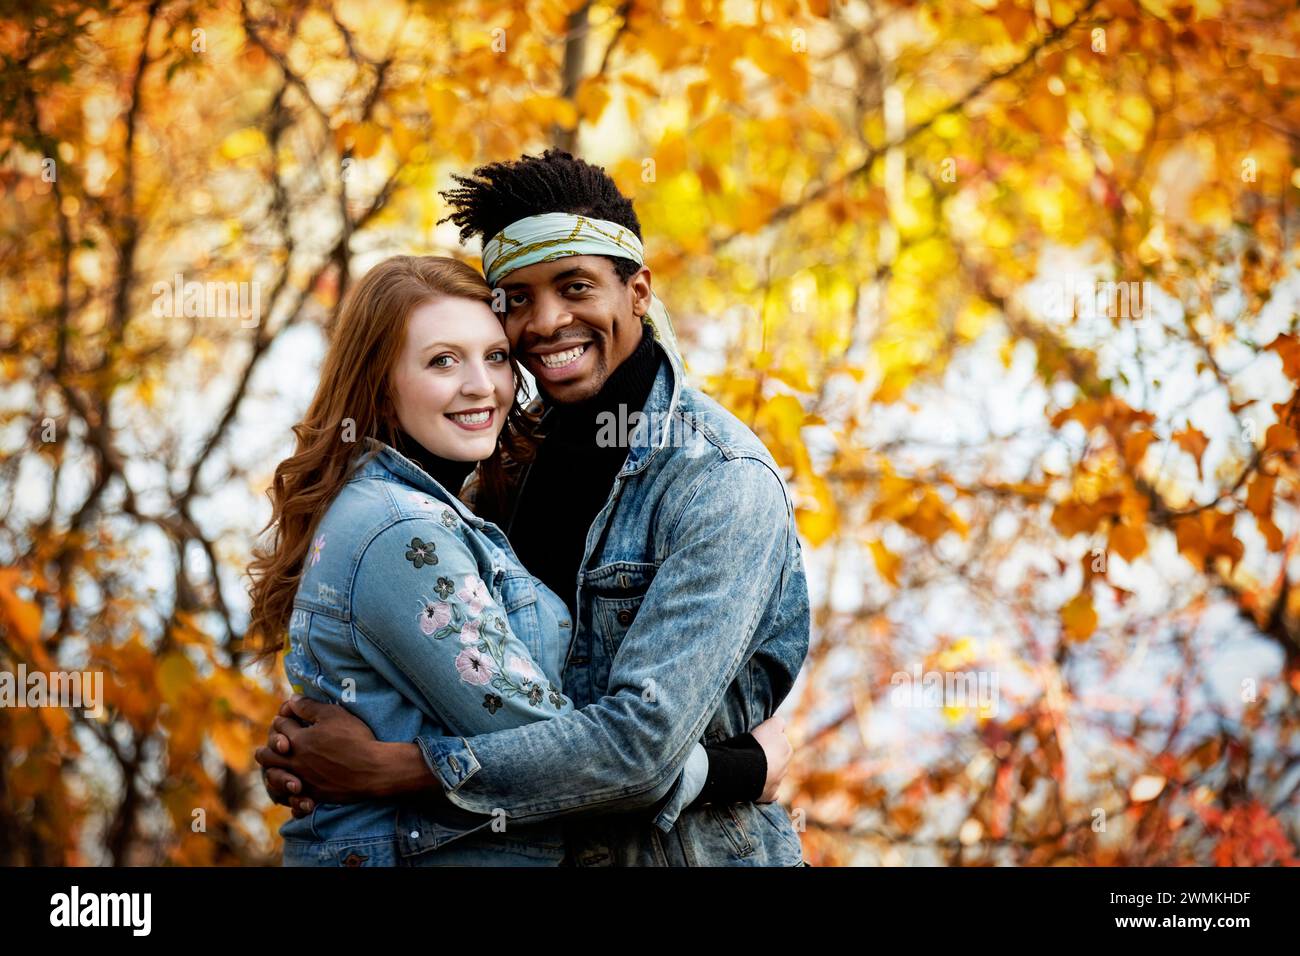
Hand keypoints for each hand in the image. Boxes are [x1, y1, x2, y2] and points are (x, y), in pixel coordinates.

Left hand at [254, 696, 384, 806]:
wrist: (373, 770)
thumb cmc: (355, 739)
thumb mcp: (334, 715)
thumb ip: (309, 706)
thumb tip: (292, 699)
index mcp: (298, 740)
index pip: (279, 725)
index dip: (284, 716)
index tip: (291, 714)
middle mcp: (295, 762)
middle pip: (266, 755)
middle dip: (269, 746)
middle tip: (279, 742)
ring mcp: (302, 781)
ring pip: (273, 778)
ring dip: (273, 770)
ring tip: (280, 766)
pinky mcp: (313, 795)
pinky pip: (291, 799)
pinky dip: (288, 794)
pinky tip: (296, 787)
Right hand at [749, 714, 791, 802]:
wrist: (748, 770)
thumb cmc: (757, 746)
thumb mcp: (770, 725)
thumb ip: (778, 722)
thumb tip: (781, 724)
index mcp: (787, 749)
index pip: (781, 739)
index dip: (771, 737)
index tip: (760, 738)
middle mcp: (785, 765)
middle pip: (779, 758)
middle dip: (770, 756)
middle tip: (754, 753)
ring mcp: (778, 781)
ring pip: (775, 774)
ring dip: (767, 772)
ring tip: (751, 768)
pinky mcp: (770, 794)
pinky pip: (771, 793)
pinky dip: (767, 790)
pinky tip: (759, 787)